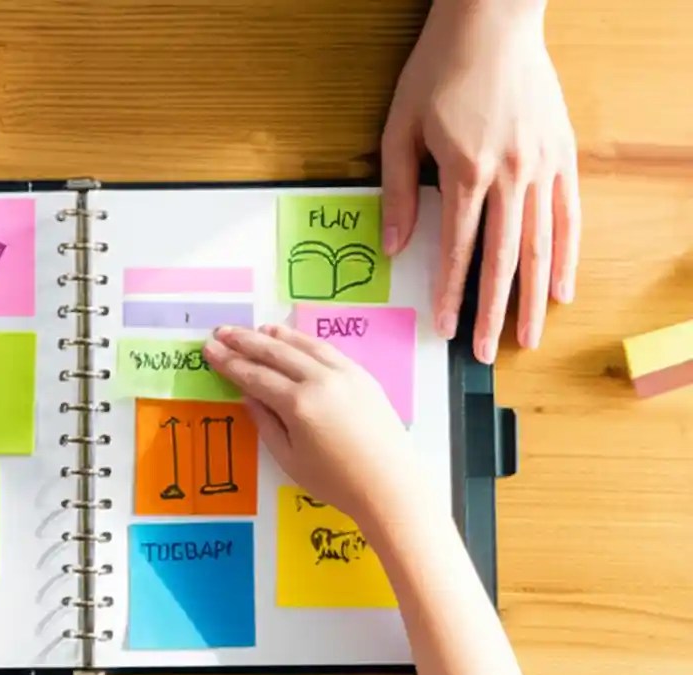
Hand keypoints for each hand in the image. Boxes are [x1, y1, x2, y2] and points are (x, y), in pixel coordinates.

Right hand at [203, 324, 424, 525]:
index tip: (210, 350)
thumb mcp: (290, 459)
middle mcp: (321, 381)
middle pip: (275, 353)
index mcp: (299, 404)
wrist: (390, 485)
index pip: (255, 376)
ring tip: (254, 330)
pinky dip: (304, 341)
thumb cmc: (336, 482)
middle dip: (245, 341)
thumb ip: (266, 423)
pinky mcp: (362, 375)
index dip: (229, 362)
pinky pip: (326, 349)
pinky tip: (291, 339)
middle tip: (221, 332)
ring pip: (302, 345)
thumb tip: (248, 395)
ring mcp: (345, 374)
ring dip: (275, 335)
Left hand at [381, 0, 579, 362]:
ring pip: (541, 245)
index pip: (459, 249)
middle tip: (487, 352)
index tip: (447, 327)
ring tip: (527, 336)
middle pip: (504, 259)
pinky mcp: (562, 154)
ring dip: (533, 296)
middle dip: (494, 311)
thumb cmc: (439, 70)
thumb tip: (396, 246)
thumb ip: (397, 190)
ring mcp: (543, 166)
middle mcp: (511, 174)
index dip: (453, 293)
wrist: (491, 21)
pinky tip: (560, 287)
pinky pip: (569, 216)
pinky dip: (566, 255)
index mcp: (466, 170)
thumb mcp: (400, 127)